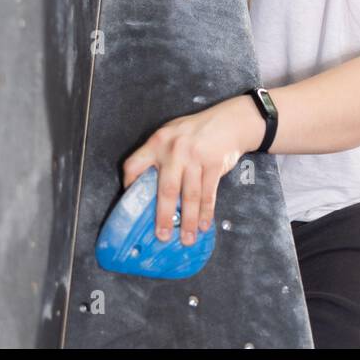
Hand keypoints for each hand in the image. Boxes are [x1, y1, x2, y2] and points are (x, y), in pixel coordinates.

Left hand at [121, 96, 261, 244]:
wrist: (229, 121)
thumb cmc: (196, 133)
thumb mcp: (172, 135)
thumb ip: (159, 156)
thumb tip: (148, 190)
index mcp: (157, 141)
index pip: (134, 165)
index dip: (129, 185)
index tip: (132, 204)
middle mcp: (174, 149)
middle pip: (166, 189)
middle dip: (163, 216)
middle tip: (162, 236)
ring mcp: (195, 157)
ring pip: (190, 196)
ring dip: (189, 221)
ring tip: (187, 238)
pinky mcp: (214, 163)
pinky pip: (208, 193)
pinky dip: (206, 212)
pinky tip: (204, 224)